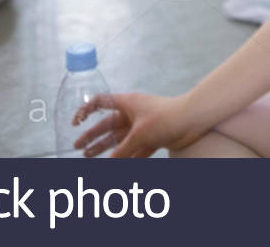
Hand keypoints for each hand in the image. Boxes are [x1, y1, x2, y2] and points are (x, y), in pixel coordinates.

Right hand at [71, 92, 205, 158]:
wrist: (193, 120)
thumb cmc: (166, 118)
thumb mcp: (139, 135)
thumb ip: (122, 151)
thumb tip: (106, 165)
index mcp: (127, 103)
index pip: (100, 102)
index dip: (85, 111)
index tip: (75, 123)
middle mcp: (132, 113)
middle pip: (107, 125)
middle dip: (92, 137)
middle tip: (78, 149)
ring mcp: (142, 126)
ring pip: (119, 139)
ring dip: (106, 149)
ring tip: (90, 158)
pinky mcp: (153, 138)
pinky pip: (134, 150)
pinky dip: (126, 158)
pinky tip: (116, 166)